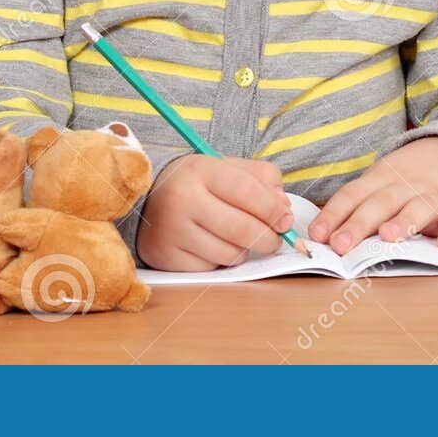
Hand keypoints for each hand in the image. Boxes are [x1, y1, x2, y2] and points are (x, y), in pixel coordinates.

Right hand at [135, 153, 295, 270]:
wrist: (150, 200)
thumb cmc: (199, 184)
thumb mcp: (229, 168)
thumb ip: (263, 178)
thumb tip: (283, 207)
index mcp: (201, 170)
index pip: (247, 191)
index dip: (273, 210)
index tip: (286, 220)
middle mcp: (182, 199)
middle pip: (241, 229)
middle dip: (268, 238)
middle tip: (276, 239)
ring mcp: (171, 230)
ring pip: (229, 253)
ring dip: (244, 251)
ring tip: (239, 239)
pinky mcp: (166, 257)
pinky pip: (211, 268)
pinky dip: (221, 261)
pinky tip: (214, 246)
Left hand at [308, 136, 437, 254]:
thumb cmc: (414, 175)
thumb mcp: (385, 179)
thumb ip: (361, 204)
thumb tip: (328, 236)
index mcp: (383, 178)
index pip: (354, 194)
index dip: (334, 214)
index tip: (317, 235)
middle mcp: (408, 185)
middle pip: (381, 204)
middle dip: (359, 224)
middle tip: (341, 244)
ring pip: (419, 208)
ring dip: (404, 222)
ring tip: (388, 236)